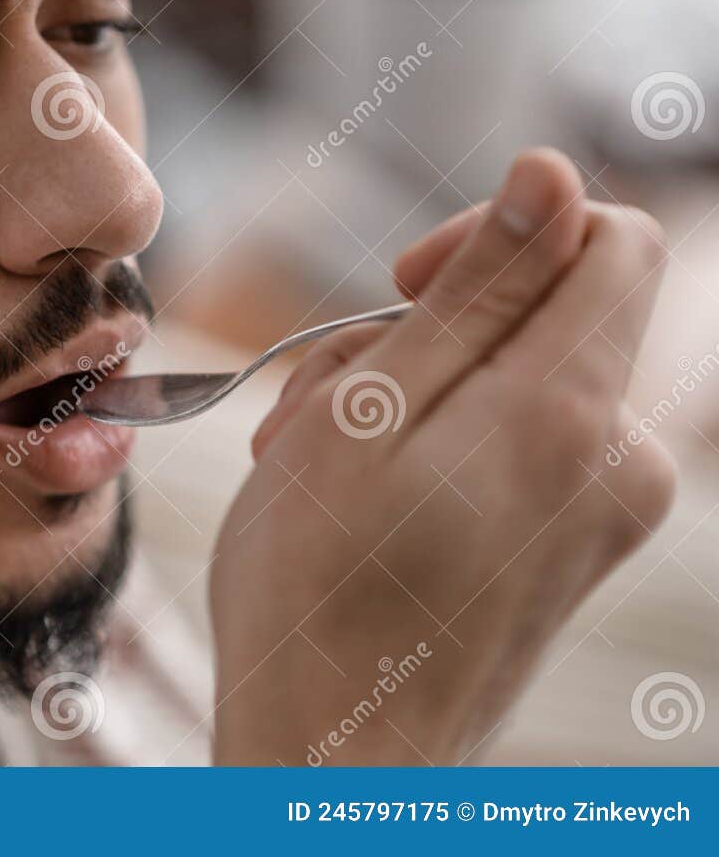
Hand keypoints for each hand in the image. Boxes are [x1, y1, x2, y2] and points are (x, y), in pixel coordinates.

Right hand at [209, 148, 675, 764]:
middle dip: (423, 326)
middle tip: (318, 404)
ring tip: (316, 464)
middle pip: (544, 308)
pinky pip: (513, 444)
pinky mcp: (571, 547)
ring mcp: (601, 511)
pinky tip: (354, 498)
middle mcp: (617, 459)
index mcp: (569, 411)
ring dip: (404, 390)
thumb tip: (555, 170)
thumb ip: (477, 291)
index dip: (502, 230)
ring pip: (509, 376)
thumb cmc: (317, 587)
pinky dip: (431, 445)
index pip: (608, 234)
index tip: (405, 284)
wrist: (335, 763)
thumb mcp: (367, 409)